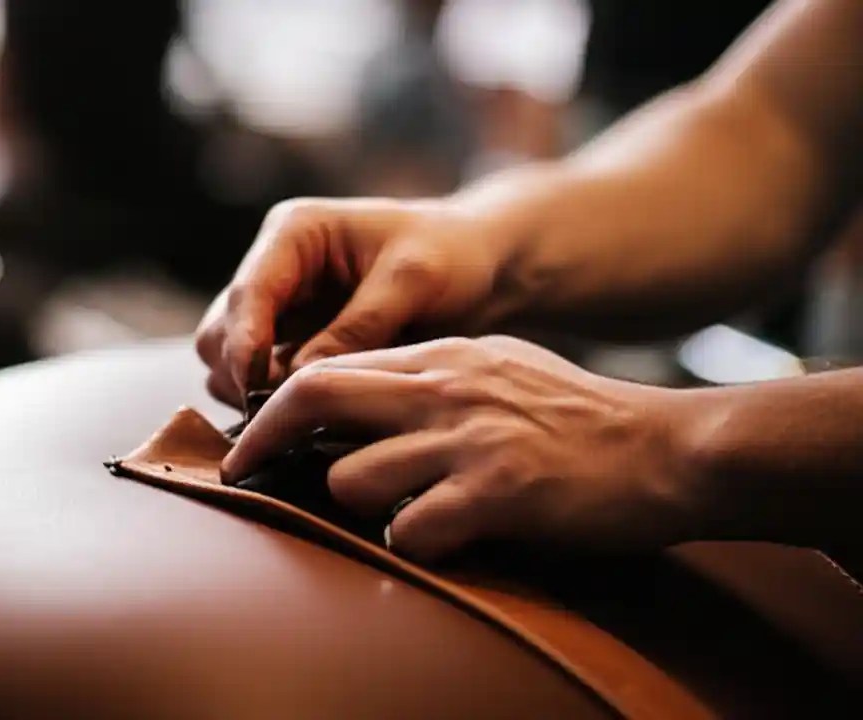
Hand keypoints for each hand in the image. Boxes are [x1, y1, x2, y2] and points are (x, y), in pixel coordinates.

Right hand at [195, 197, 514, 405]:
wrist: (479, 267)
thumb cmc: (451, 255)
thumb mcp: (412, 281)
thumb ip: (356, 327)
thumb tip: (301, 381)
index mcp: (293, 233)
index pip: (247, 293)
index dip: (245, 345)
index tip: (259, 391)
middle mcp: (272, 269)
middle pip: (219, 333)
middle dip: (243, 374)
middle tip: (291, 412)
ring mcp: (278, 309)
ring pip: (228, 363)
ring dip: (255, 393)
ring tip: (309, 417)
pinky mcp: (290, 344)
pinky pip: (259, 381)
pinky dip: (275, 402)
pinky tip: (315, 418)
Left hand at [222, 336, 704, 563]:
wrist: (668, 447)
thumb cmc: (581, 416)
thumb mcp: (499, 369)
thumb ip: (433, 378)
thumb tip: (363, 399)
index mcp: (442, 357)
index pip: (329, 367)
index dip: (276, 404)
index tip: (250, 436)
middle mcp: (445, 389)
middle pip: (316, 396)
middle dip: (266, 438)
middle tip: (243, 472)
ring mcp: (469, 440)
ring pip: (352, 477)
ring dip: (356, 505)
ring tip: (396, 512)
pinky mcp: (498, 492)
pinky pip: (412, 530)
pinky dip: (412, 545)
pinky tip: (443, 539)